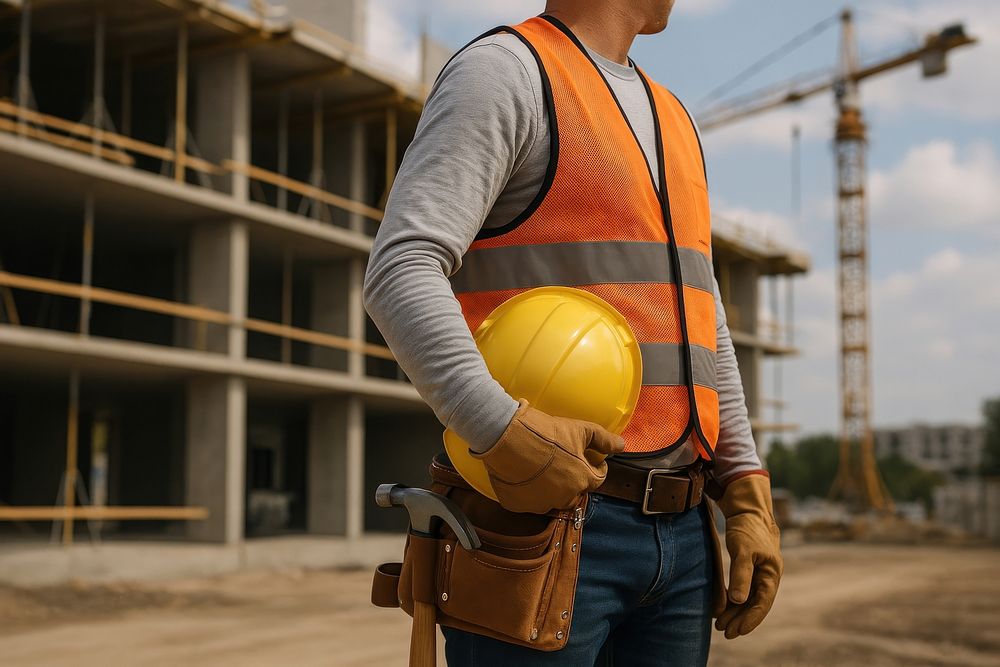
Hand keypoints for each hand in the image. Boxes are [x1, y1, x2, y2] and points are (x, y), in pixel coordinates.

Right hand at [473, 399, 624, 513]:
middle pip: (575, 492)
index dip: (595, 467)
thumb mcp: (580, 429)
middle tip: (562, 462)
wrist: (507, 436)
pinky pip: (527, 501)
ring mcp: (540, 504)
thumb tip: (622, 446)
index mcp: (582, 480)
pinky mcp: (518, 505)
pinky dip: (527, 492)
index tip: (590, 458)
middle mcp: (564, 497)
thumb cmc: (545, 432)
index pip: (598, 480)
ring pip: (551, 499)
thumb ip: (604, 439)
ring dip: (551, 488)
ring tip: (542, 468)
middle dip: (573, 479)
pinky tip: (524, 475)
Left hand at [714, 473, 782, 638]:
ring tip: (720, 625)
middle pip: (755, 604)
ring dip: (736, 612)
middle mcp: (768, 576)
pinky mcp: (750, 568)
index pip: (763, 602)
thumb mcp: (742, 550)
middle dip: (741, 619)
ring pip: (749, 598)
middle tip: (724, 632)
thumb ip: (741, 575)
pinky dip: (734, 600)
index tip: (738, 631)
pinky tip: (723, 608)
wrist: (747, 510)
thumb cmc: (747, 528)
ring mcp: (760, 573)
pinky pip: (744, 590)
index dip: (751, 619)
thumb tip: (738, 601)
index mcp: (771, 573)